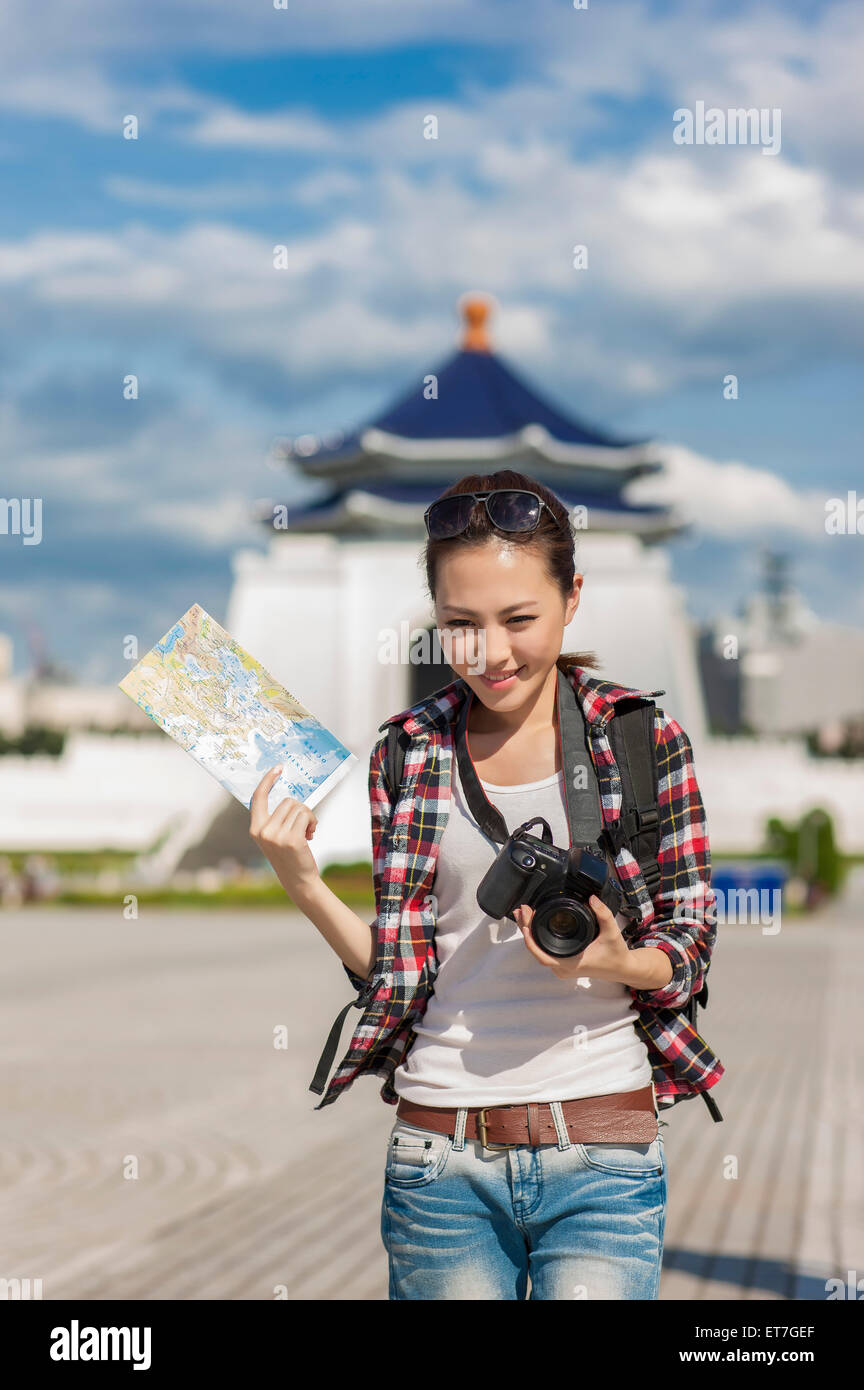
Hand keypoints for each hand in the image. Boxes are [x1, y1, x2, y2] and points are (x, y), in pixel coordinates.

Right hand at [249, 766, 320, 898]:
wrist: (298, 880)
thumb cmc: (289, 856)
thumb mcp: (275, 837)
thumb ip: (275, 819)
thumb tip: (288, 798)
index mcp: (255, 829)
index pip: (258, 798)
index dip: (267, 781)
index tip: (278, 768)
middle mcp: (263, 831)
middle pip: (287, 801)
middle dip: (300, 810)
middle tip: (303, 826)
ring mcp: (277, 836)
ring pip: (298, 808)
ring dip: (308, 817)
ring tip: (307, 832)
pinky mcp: (292, 839)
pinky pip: (306, 815)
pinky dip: (312, 822)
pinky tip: (311, 835)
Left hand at [515, 895, 630, 983]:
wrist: (622, 968)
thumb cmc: (616, 955)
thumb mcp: (612, 933)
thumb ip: (603, 914)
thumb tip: (593, 899)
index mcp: (571, 964)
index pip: (543, 956)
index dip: (531, 942)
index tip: (526, 925)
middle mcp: (563, 968)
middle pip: (536, 951)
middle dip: (526, 929)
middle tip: (523, 909)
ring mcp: (561, 966)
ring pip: (538, 950)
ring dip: (529, 932)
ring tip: (523, 913)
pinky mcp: (562, 963)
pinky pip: (544, 950)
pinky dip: (536, 936)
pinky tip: (532, 923)